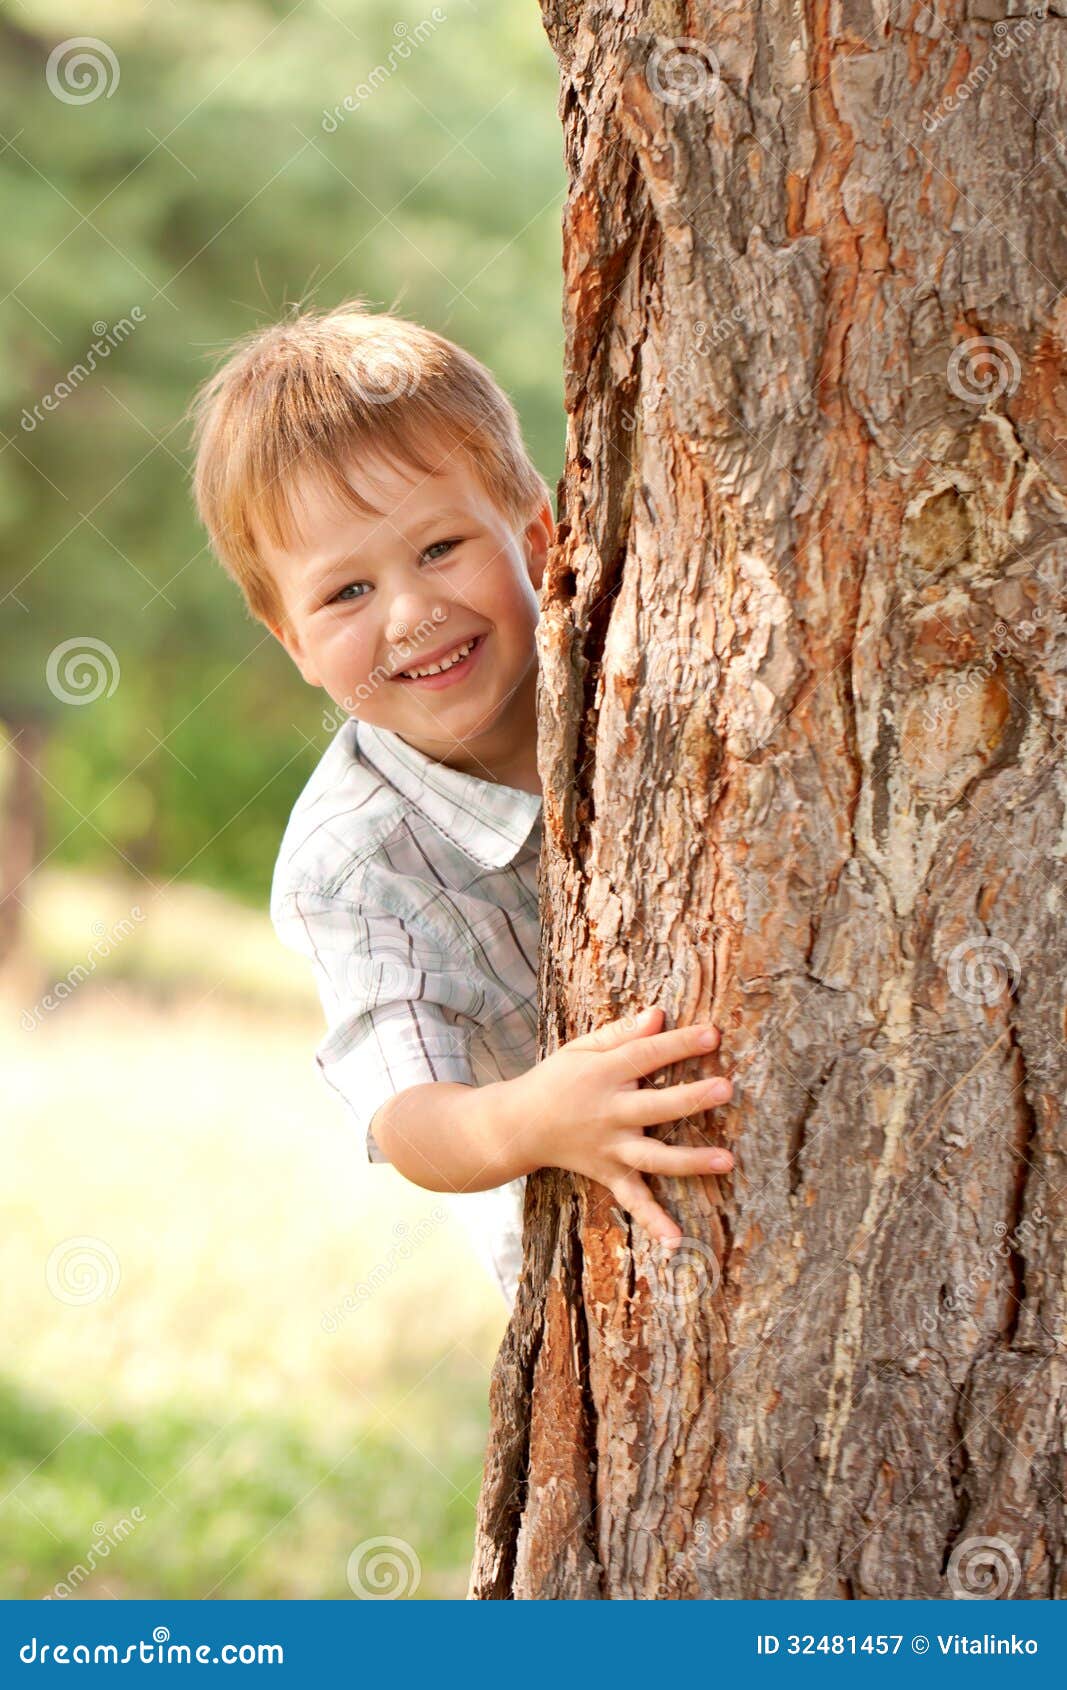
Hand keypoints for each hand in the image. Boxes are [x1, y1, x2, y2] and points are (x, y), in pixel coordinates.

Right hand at [517, 1005, 734, 1245]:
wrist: (517, 1125)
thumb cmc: (556, 1079)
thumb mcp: (581, 1048)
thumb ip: (620, 1033)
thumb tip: (658, 1014)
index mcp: (603, 1076)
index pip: (645, 1056)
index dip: (678, 1044)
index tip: (713, 1034)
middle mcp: (609, 1114)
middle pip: (654, 1107)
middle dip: (690, 1099)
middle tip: (726, 1088)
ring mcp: (610, 1149)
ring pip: (653, 1157)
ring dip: (690, 1161)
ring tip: (727, 1160)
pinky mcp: (608, 1174)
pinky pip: (632, 1199)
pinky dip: (653, 1221)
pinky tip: (676, 1241)